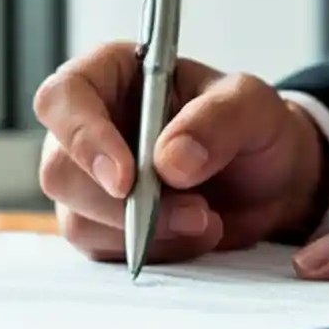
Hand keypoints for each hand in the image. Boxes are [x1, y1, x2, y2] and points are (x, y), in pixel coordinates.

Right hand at [33, 42, 328, 262]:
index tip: (126, 177)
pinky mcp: (102, 226)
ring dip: (144, 233)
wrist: (270, 181)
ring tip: (207, 219)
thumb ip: (217, 121)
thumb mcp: (252, 106)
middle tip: (194, 210)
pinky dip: (154, 252)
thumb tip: (169, 160)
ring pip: (78, 219)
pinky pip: (104, 252)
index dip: (82, 138)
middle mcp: (88, 128)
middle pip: (59, 170)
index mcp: (110, 77)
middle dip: (123, 204)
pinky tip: (193, 235)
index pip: (62, 98)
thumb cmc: (252, 127)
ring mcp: (89, 181)